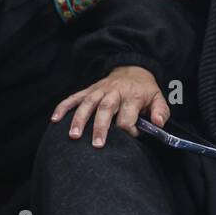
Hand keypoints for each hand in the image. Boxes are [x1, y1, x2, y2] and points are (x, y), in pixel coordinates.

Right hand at [50, 65, 169, 147]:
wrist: (133, 69)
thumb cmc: (145, 90)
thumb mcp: (159, 98)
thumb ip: (160, 112)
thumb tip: (158, 124)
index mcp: (133, 95)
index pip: (128, 117)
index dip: (130, 130)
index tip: (132, 137)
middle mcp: (114, 92)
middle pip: (105, 109)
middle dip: (100, 127)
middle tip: (97, 145)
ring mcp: (99, 90)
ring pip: (87, 103)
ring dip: (79, 119)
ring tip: (73, 136)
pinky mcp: (89, 90)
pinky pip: (74, 97)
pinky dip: (63, 107)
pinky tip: (54, 119)